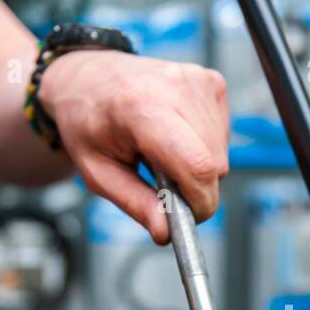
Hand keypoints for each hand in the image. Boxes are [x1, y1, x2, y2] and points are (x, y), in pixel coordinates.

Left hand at [36, 51, 229, 242]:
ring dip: (197, 165)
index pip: (197, 165)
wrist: (88, 77)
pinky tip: (176, 135)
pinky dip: (204, 146)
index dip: (199, 201)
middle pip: (213, 164)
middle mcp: (175, 87)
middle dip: (195, 187)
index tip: (185, 216)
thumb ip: (135, 203)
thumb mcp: (98, 172)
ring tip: (162, 151)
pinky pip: (222, 135)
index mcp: (141, 107)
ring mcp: (197, 81)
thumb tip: (166, 231)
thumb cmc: (88, 121)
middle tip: (161, 180)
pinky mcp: (211, 82)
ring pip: (221, 154)